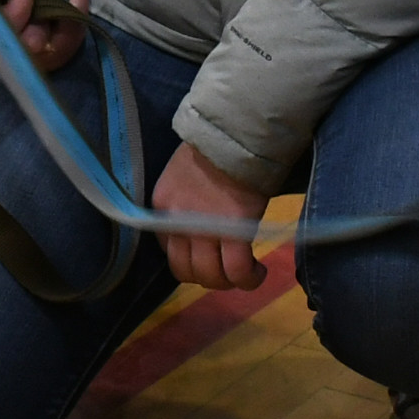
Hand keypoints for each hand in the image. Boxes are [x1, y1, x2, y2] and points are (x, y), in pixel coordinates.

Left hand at [156, 142, 275, 290]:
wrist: (238, 135)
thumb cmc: (215, 150)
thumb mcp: (182, 177)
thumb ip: (183, 206)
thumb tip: (196, 229)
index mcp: (161, 208)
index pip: (168, 251)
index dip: (191, 259)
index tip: (209, 255)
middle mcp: (176, 223)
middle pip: (185, 272)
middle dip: (208, 278)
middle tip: (227, 272)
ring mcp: (203, 230)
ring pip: (211, 277)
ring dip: (229, 282)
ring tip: (245, 274)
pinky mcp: (233, 232)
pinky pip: (237, 270)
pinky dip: (249, 279)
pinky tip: (257, 273)